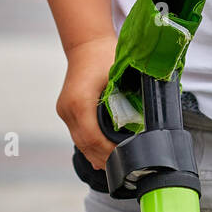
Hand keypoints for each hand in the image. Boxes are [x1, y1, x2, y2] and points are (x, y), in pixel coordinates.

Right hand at [56, 36, 119, 171]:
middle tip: (127, 168)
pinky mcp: (65, 111)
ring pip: (80, 143)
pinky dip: (91, 147)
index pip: (93, 138)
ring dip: (97, 156)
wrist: (86, 43)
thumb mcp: (121, 74)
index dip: (110, 152)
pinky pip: (78, 135)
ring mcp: (64, 111)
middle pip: (85, 145)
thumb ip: (130, 97)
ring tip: (118, 166)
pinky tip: (104, 156)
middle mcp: (67, 108)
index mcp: (80, 101)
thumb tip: (147, 122)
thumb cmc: (106, 54)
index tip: (128, 158)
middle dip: (105, 159)